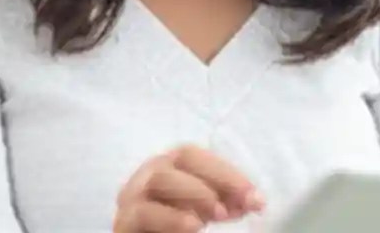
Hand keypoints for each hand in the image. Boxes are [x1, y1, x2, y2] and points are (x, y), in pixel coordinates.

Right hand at [113, 145, 264, 232]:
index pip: (195, 155)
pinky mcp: (123, 223)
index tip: (255, 197)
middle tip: (239, 206)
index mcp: (169, 167)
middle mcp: (147, 175)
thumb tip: (255, 200)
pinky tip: (193, 226)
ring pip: (159, 180)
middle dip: (215, 180)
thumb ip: (225, 202)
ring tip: (218, 215)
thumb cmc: (177, 225)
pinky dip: (171, 218)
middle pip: (178, 159)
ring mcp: (131, 198)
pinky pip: (142, 213)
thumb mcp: (207, 211)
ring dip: (194, 194)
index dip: (227, 172)